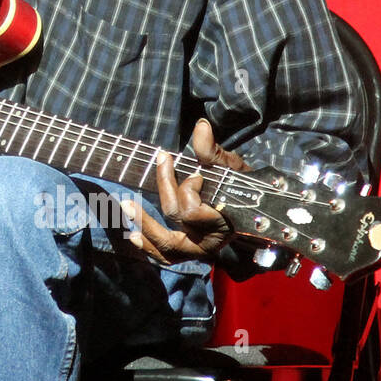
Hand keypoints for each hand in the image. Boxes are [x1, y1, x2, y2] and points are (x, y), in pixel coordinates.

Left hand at [120, 118, 241, 263]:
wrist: (255, 210)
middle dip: (167, 187)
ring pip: (167, 244)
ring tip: (126, 204)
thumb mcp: (231, 167)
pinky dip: (149, 246)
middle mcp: (211, 239)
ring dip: (144, 225)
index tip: (196, 173)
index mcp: (224, 221)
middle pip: (176, 216)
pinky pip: (166, 254)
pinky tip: (131, 235)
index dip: (188, 189)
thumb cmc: (242, 187)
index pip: (193, 210)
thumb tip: (201, 126)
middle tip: (161, 161)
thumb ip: (213, 151)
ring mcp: (198, 248)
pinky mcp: (188, 250)